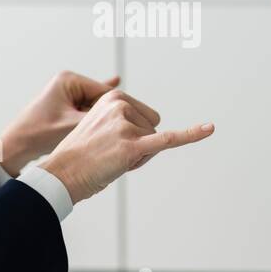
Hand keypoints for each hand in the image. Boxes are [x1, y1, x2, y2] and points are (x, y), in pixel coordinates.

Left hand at [0, 71, 139, 176]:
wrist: (13, 145)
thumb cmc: (38, 134)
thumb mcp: (72, 126)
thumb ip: (98, 122)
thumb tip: (128, 121)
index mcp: (70, 81)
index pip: (107, 92)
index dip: (128, 106)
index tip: (148, 118)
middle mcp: (70, 84)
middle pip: (106, 99)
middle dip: (124, 112)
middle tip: (149, 121)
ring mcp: (68, 96)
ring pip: (100, 108)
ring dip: (115, 119)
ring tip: (138, 127)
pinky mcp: (67, 108)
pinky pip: (91, 113)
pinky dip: (104, 119)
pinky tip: (124, 117)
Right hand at [39, 90, 214, 203]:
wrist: (61, 174)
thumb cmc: (80, 156)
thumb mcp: (100, 126)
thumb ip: (123, 120)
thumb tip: (152, 131)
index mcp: (114, 97)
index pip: (145, 117)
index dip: (133, 135)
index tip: (107, 141)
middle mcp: (121, 106)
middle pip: (152, 128)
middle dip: (138, 145)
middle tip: (110, 154)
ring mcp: (127, 126)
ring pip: (155, 143)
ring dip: (138, 157)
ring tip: (111, 160)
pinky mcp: (132, 146)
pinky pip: (168, 140)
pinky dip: (191, 135)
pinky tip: (209, 128)